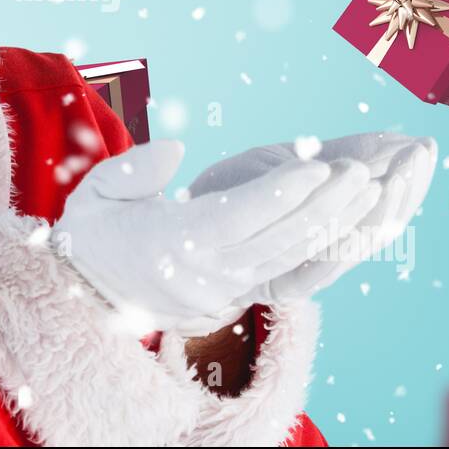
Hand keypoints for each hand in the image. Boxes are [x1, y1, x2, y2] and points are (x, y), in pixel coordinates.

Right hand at [52, 138, 399, 335]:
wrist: (81, 296)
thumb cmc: (89, 233)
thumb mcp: (95, 192)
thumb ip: (133, 170)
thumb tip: (176, 151)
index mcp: (169, 245)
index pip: (236, 218)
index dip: (279, 194)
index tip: (316, 168)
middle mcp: (204, 275)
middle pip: (276, 240)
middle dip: (323, 206)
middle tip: (361, 171)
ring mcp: (222, 291)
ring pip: (287, 258)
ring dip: (331, 225)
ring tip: (367, 189)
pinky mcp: (233, 297)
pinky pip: (284, 273)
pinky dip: (318, 246)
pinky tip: (346, 221)